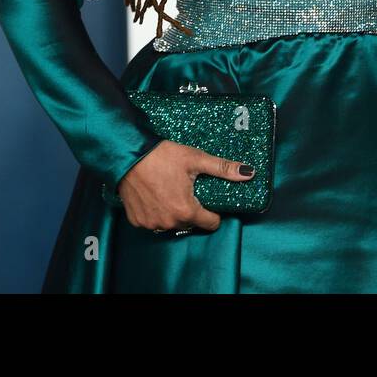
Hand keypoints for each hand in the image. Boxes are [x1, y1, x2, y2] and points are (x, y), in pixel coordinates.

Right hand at [116, 139, 255, 232]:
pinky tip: (154, 195)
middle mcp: (168, 222)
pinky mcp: (136, 220)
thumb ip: (222, 168)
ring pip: (171, 223)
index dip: (213, 211)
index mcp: (186, 211)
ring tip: (169, 189)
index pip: (211, 223)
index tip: (208, 198)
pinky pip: (153, 221)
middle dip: (191, 209)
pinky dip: (155, 211)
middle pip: (191, 222)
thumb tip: (249, 172)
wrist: (127, 153)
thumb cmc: (161, 155)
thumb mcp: (195, 159)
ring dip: (173, 211)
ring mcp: (151, 223)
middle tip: (186, 188)